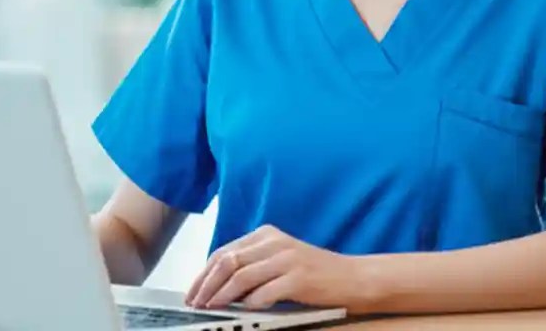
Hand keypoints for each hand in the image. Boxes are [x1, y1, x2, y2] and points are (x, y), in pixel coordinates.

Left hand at [185, 225, 368, 311]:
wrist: (353, 278)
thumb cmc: (314, 274)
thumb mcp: (280, 261)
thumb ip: (252, 266)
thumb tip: (216, 286)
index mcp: (266, 234)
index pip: (224, 252)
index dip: (203, 273)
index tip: (192, 292)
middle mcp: (275, 242)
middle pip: (228, 262)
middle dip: (206, 285)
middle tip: (195, 303)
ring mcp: (287, 259)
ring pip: (241, 277)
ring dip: (221, 296)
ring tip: (210, 308)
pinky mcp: (298, 278)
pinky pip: (264, 293)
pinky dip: (249, 304)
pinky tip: (243, 311)